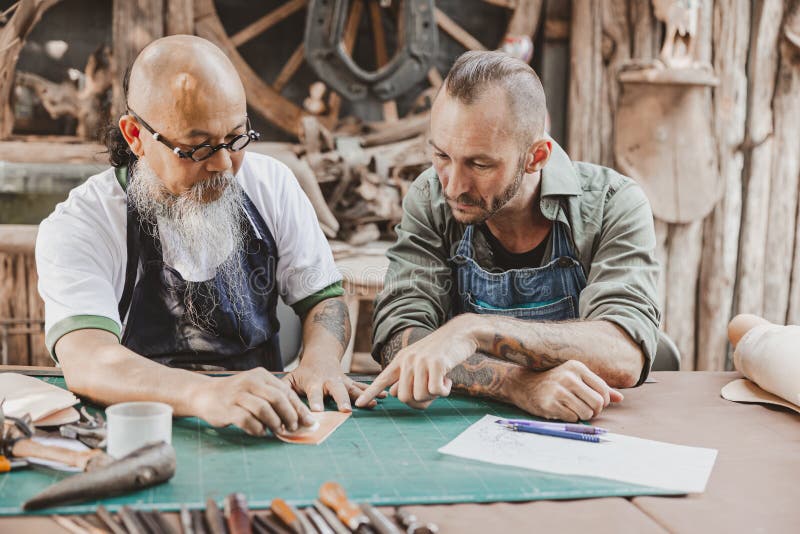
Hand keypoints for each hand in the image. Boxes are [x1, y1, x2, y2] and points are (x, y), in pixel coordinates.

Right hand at [193, 368, 314, 435]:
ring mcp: (238, 395)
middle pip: (277, 398)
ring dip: (274, 423)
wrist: (204, 394)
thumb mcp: (256, 389)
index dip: (299, 408)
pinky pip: (247, 420)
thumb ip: (275, 398)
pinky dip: (257, 429)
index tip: (310, 422)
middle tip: (293, 428)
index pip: (286, 391)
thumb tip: (299, 417)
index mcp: (261, 375)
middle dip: (290, 415)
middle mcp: (250, 382)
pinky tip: (260, 432)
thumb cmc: (237, 395)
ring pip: (263, 409)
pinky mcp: (228, 409)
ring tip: (278, 430)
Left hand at [284, 353, 385, 411]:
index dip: (315, 402)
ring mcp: (342, 381)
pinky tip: (384, 396)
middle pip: (337, 391)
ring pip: (353, 389)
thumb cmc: (304, 372)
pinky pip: (363, 387)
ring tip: (372, 404)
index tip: (316, 412)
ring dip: (362, 396)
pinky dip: (373, 391)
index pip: (314, 393)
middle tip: (345, 410)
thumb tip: (272, 404)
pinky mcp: (350, 382)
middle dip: (341, 400)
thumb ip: (282, 390)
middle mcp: (330, 381)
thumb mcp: (290, 378)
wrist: (321, 354)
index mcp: (314, 382)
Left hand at [355, 319, 477, 408]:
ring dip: (434, 395)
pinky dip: (444, 391)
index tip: (358, 405)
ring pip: (419, 396)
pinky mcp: (437, 363)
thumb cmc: (440, 352)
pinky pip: (435, 391)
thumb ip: (406, 377)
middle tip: (431, 392)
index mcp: (401, 360)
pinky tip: (448, 380)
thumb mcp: (419, 362)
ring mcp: (421, 361)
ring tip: (441, 381)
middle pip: (404, 397)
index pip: (382, 379)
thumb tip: (393, 394)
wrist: (460, 334)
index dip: (370, 393)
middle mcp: (408, 360)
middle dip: (419, 401)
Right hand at [506, 360, 623, 420]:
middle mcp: (568, 377)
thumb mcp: (575, 378)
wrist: (522, 384)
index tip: (593, 402)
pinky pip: (572, 418)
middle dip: (594, 411)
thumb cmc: (553, 382)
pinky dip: (570, 418)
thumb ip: (597, 387)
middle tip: (586, 410)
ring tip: (572, 409)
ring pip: (586, 413)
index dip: (603, 401)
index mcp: (576, 367)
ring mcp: (558, 390)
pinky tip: (560, 410)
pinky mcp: (550, 404)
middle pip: (598, 403)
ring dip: (582, 416)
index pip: (603, 390)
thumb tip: (620, 398)